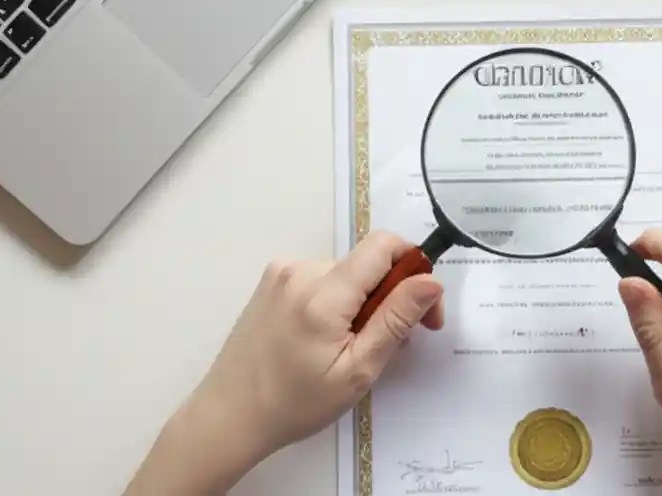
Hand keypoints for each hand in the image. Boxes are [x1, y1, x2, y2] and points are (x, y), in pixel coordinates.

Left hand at [124, 232, 443, 495]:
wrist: (229, 415)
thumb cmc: (295, 404)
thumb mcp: (356, 371)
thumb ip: (396, 320)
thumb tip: (431, 281)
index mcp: (323, 293)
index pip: (384, 245)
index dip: (414, 267)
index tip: (422, 308)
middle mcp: (300, 271)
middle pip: (367, 263)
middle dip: (391, 295)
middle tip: (392, 343)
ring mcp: (282, 273)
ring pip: (347, 273)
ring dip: (363, 302)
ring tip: (352, 347)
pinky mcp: (272, 281)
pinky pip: (323, 278)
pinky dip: (338, 301)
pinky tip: (327, 338)